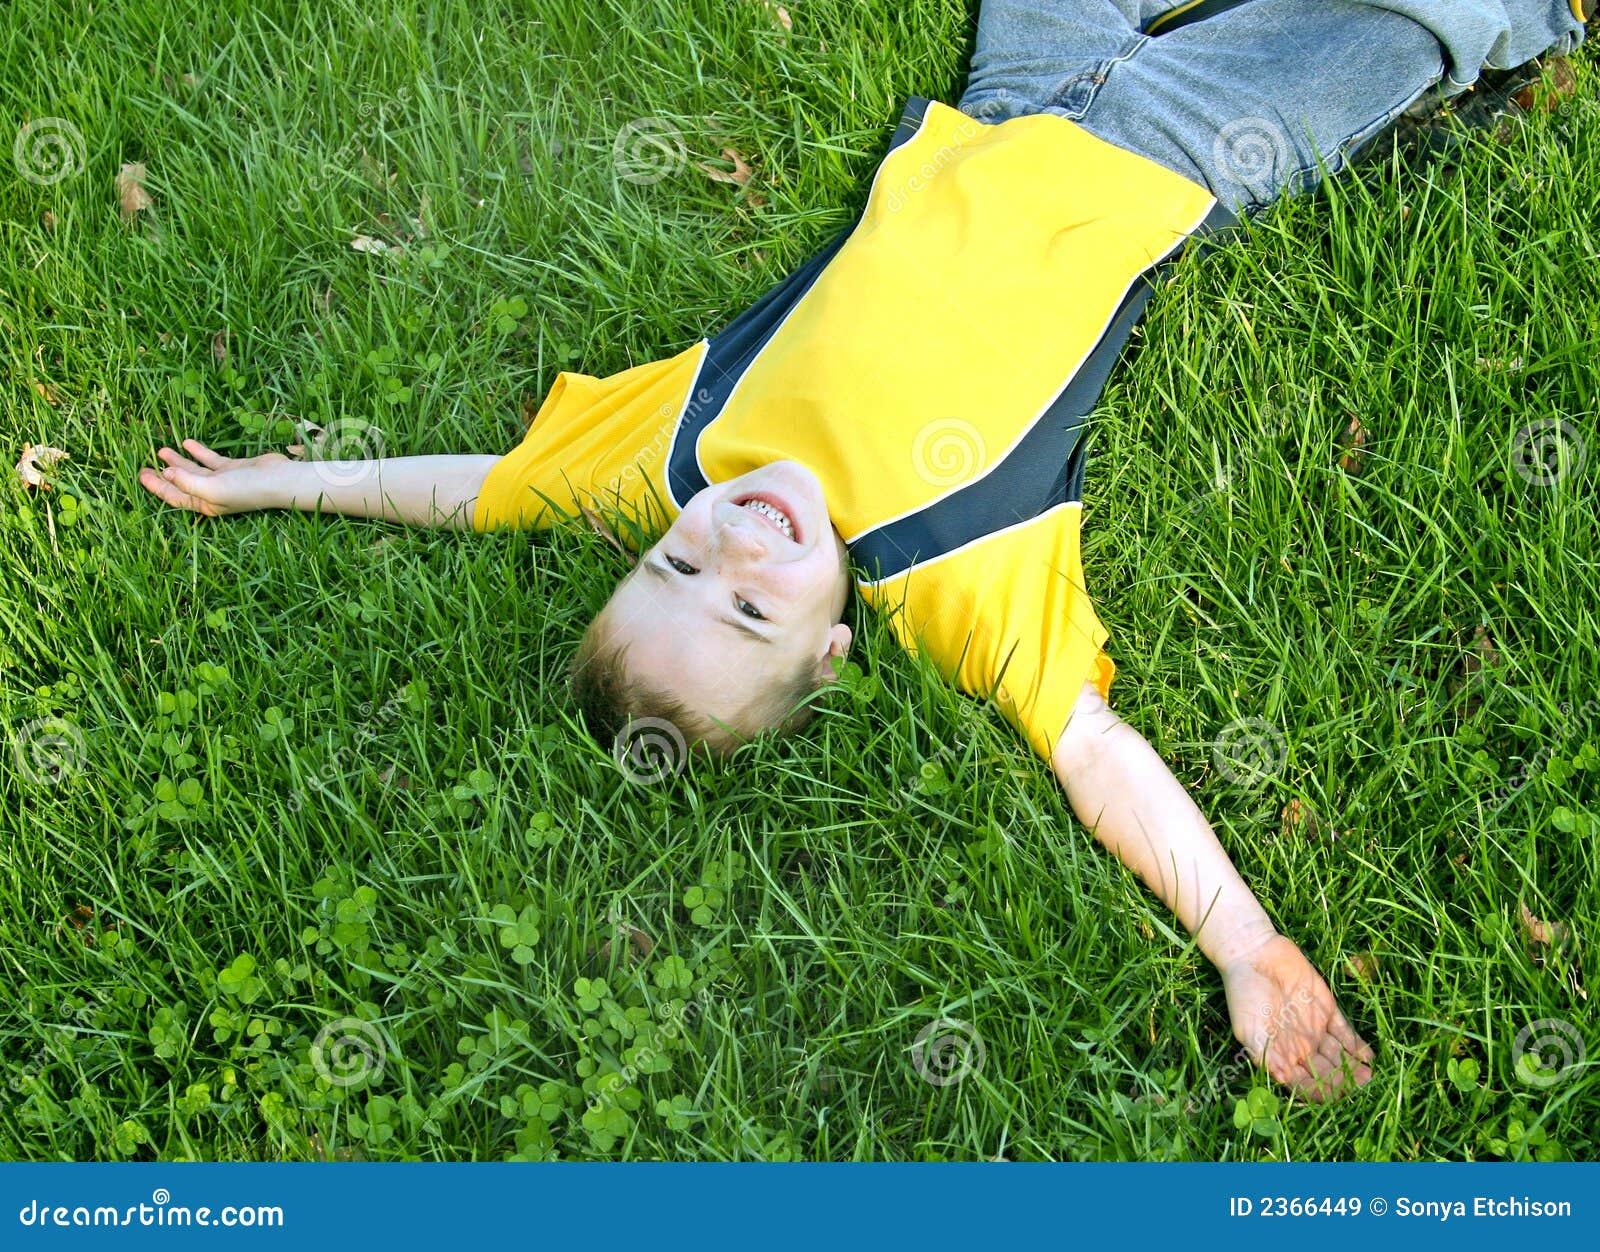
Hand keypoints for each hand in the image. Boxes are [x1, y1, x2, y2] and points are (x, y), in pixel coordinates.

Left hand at [138, 438, 288, 516]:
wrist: (277, 480)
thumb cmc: (245, 489)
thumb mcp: (211, 488)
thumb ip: (186, 481)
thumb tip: (165, 472)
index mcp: (205, 504)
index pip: (174, 496)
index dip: (156, 486)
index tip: (142, 474)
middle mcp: (211, 494)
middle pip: (181, 483)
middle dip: (163, 475)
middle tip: (145, 465)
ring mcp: (222, 480)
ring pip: (193, 470)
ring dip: (178, 460)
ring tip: (162, 449)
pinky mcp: (232, 468)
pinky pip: (209, 460)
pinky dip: (198, 452)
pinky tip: (187, 443)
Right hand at [1221, 932, 1374, 1100]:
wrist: (1254, 954)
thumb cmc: (1244, 993)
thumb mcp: (1248, 1027)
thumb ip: (1265, 1054)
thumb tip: (1283, 1080)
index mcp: (1281, 1054)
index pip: (1305, 1083)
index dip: (1320, 1093)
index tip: (1336, 1097)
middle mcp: (1300, 1045)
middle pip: (1326, 1072)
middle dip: (1344, 1083)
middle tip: (1362, 1087)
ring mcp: (1315, 1028)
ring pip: (1339, 1056)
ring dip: (1354, 1068)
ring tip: (1368, 1077)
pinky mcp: (1327, 1009)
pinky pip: (1345, 1032)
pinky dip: (1357, 1045)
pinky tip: (1368, 1056)